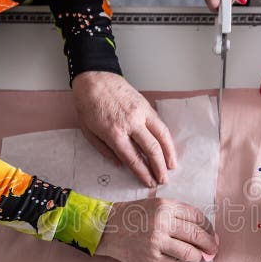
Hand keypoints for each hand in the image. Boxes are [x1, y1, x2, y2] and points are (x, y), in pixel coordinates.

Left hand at [73, 71, 175, 187]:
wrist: (94, 79)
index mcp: (114, 133)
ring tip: (172, 166)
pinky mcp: (146, 106)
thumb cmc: (88, 105)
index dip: (143, 173)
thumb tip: (120, 164)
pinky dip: (166, 138)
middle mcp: (130, 124)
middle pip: (151, 150)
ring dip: (169, 153)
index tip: (149, 182)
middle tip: (163, 179)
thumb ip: (105, 150)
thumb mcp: (88, 132)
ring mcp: (141, 113)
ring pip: (161, 136)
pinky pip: (160, 124)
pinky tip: (168, 147)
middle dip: (159, 167)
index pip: (133, 159)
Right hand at [97, 198, 218, 261]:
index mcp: (166, 206)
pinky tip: (185, 261)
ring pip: (188, 251)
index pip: (197, 217)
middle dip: (209, 244)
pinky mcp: (151, 257)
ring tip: (201, 257)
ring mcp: (157, 241)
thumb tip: (202, 230)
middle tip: (213, 249)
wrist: (107, 228)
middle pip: (196, 235)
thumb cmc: (133, 215)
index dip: (208, 227)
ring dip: (199, 256)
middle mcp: (163, 222)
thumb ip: (177, 214)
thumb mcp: (156, 204)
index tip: (212, 234)